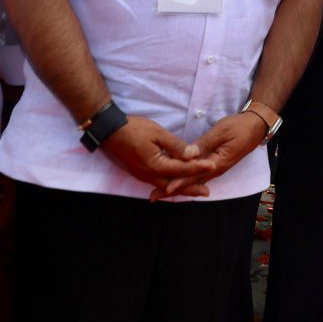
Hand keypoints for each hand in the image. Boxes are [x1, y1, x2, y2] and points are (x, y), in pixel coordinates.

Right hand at [101, 117, 216, 198]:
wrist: (109, 132)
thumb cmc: (133, 129)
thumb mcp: (157, 132)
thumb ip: (175, 145)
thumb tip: (191, 154)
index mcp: (155, 165)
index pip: (182, 168)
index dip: (198, 167)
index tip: (213, 166)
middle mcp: (149, 175)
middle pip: (174, 185)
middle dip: (191, 189)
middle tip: (206, 193)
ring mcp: (143, 176)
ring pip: (165, 186)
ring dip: (180, 188)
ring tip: (195, 190)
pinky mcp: (139, 173)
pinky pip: (158, 182)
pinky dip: (170, 184)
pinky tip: (175, 183)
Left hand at [156, 111, 267, 199]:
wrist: (255, 127)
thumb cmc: (238, 127)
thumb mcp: (221, 132)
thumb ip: (204, 144)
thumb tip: (188, 155)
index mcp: (217, 163)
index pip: (193, 175)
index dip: (178, 182)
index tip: (164, 189)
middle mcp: (215, 170)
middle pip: (191, 182)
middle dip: (172, 190)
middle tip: (154, 197)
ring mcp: (215, 168)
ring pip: (193, 180)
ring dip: (177, 186)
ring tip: (160, 192)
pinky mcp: (214, 164)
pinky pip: (198, 175)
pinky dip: (186, 179)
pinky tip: (177, 181)